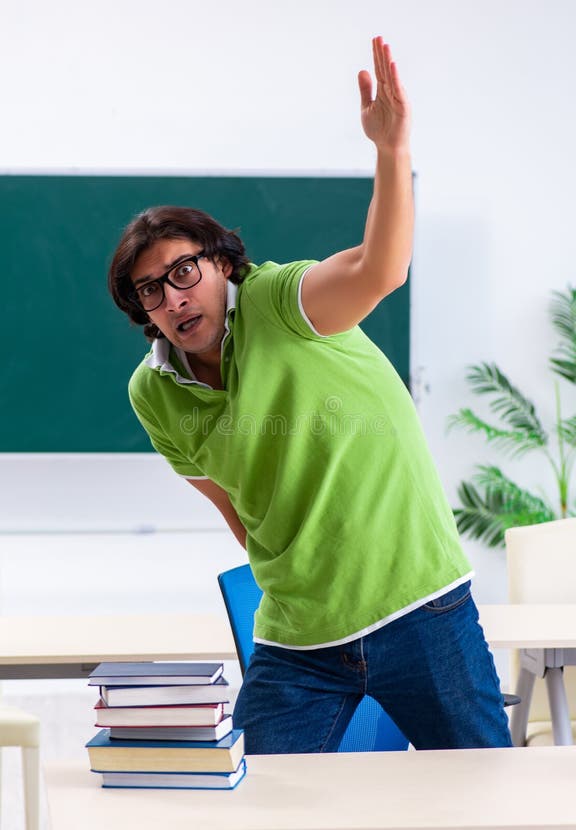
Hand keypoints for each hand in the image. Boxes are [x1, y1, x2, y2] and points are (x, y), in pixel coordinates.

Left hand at [358, 38, 410, 152]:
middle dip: (381, 54)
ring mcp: (398, 98)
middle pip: (385, 69)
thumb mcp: (366, 107)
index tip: (374, 40)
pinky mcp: (403, 106)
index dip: (376, 55)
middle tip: (379, 37)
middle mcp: (391, 91)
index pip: (379, 69)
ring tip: (385, 46)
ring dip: (388, 61)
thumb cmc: (378, 129)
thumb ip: (365, 90)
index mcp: (382, 91)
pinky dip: (396, 77)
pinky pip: (398, 89)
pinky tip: (392, 65)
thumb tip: (362, 70)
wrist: (387, 147)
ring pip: (392, 76)